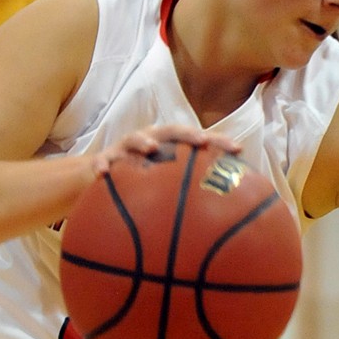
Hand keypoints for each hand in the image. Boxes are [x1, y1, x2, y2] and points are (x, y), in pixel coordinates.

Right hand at [89, 124, 241, 176]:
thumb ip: (190, 187)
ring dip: (142, 141)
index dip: (218, 142)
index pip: (197, 139)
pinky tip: (103, 174)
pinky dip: (101, 166)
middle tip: (201, 141)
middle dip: (186, 134)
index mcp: (168, 144)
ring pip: (133, 139)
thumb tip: (227, 208)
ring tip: (150, 147)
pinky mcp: (104, 160)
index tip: (238, 150)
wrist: (102, 176)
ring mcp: (125, 149)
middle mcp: (149, 140)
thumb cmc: (142, 180)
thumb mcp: (166, 181)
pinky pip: (101, 162)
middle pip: (170, 131)